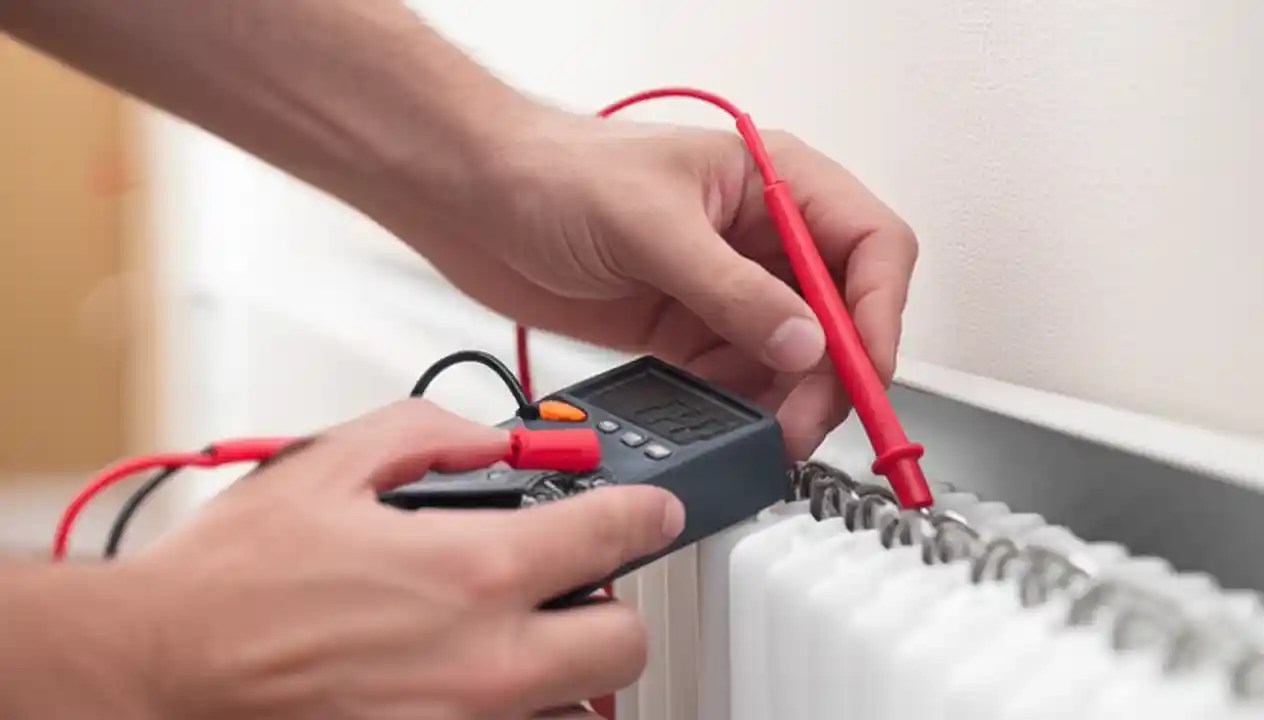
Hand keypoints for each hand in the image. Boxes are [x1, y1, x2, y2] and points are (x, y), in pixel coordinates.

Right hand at [112, 401, 683, 718]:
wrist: (156, 673)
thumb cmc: (230, 585)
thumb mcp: (327, 466)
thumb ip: (427, 435)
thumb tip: (490, 435)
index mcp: (470, 570)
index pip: (614, 533)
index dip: (648, 513)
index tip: (653, 514)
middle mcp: (484, 662)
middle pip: (626, 642)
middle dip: (613, 608)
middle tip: (578, 590)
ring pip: (585, 712)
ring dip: (567, 674)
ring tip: (516, 646)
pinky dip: (521, 717)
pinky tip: (478, 689)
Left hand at [397, 111, 917, 458]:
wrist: (474, 201)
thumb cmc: (552, 171)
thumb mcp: (650, 224)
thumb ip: (731, 291)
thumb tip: (805, 345)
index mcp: (772, 182)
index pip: (869, 245)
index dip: (878, 311)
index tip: (861, 366)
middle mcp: (758, 238)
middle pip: (839, 314)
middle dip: (833, 372)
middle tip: (805, 420)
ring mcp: (724, 289)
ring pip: (793, 359)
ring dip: (790, 401)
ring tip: (770, 435)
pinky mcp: (686, 331)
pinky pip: (739, 380)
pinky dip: (744, 409)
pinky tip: (734, 426)